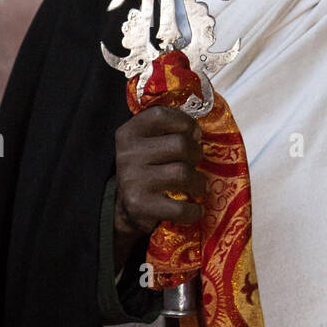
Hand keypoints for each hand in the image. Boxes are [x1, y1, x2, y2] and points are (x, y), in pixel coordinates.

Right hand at [113, 106, 205, 271]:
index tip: (194, 134)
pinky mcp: (140, 206)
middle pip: (180, 144)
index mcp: (129, 133)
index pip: (160, 115)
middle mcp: (128, 154)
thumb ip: (167, 132)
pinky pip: (180, 207)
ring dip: (199, 182)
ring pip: (183, 173)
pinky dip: (194, 211)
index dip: (185, 122)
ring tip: (200, 186)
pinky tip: (196, 209)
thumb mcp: (149, 144)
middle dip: (196, 154)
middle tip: (196, 162)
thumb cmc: (148, 169)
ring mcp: (132, 180)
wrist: (126, 209)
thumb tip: (198, 133)